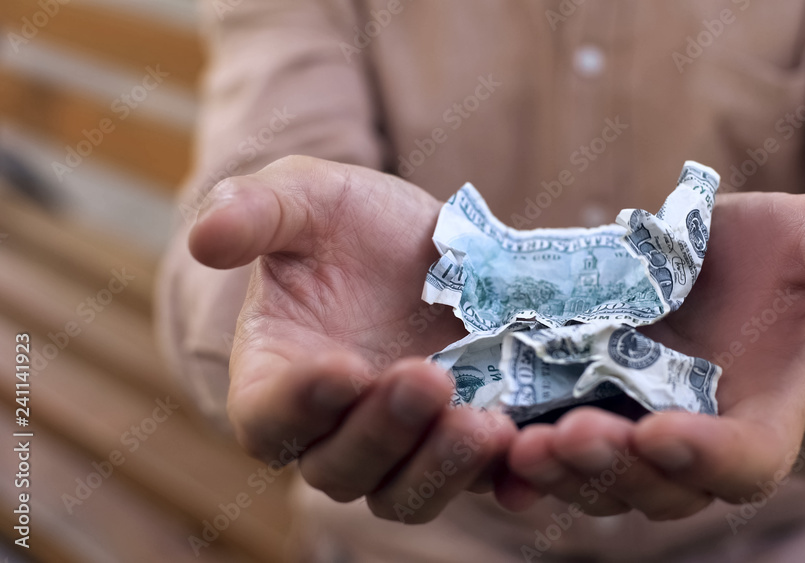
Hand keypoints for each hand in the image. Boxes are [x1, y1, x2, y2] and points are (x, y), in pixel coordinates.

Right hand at [189, 156, 517, 522]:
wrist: (422, 239)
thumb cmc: (345, 222)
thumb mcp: (305, 196)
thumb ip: (256, 212)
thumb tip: (203, 239)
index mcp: (275, 377)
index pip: (268, 418)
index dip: (297, 404)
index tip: (341, 367)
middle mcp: (333, 428)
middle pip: (342, 468)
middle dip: (384, 431)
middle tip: (428, 379)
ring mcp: (402, 444)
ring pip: (406, 493)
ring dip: (442, 468)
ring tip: (486, 423)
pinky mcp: (461, 444)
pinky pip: (479, 484)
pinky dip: (504, 481)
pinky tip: (531, 453)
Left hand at [506, 192, 804, 518]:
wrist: (701, 266)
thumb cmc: (768, 261)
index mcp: (758, 423)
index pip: (743, 463)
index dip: (707, 456)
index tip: (665, 428)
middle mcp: (689, 450)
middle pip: (657, 487)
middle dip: (617, 467)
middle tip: (576, 433)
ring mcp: (627, 442)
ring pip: (594, 482)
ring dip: (560, 471)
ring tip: (524, 442)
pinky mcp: (575, 419)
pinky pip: (549, 458)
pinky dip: (519, 465)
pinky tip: (487, 444)